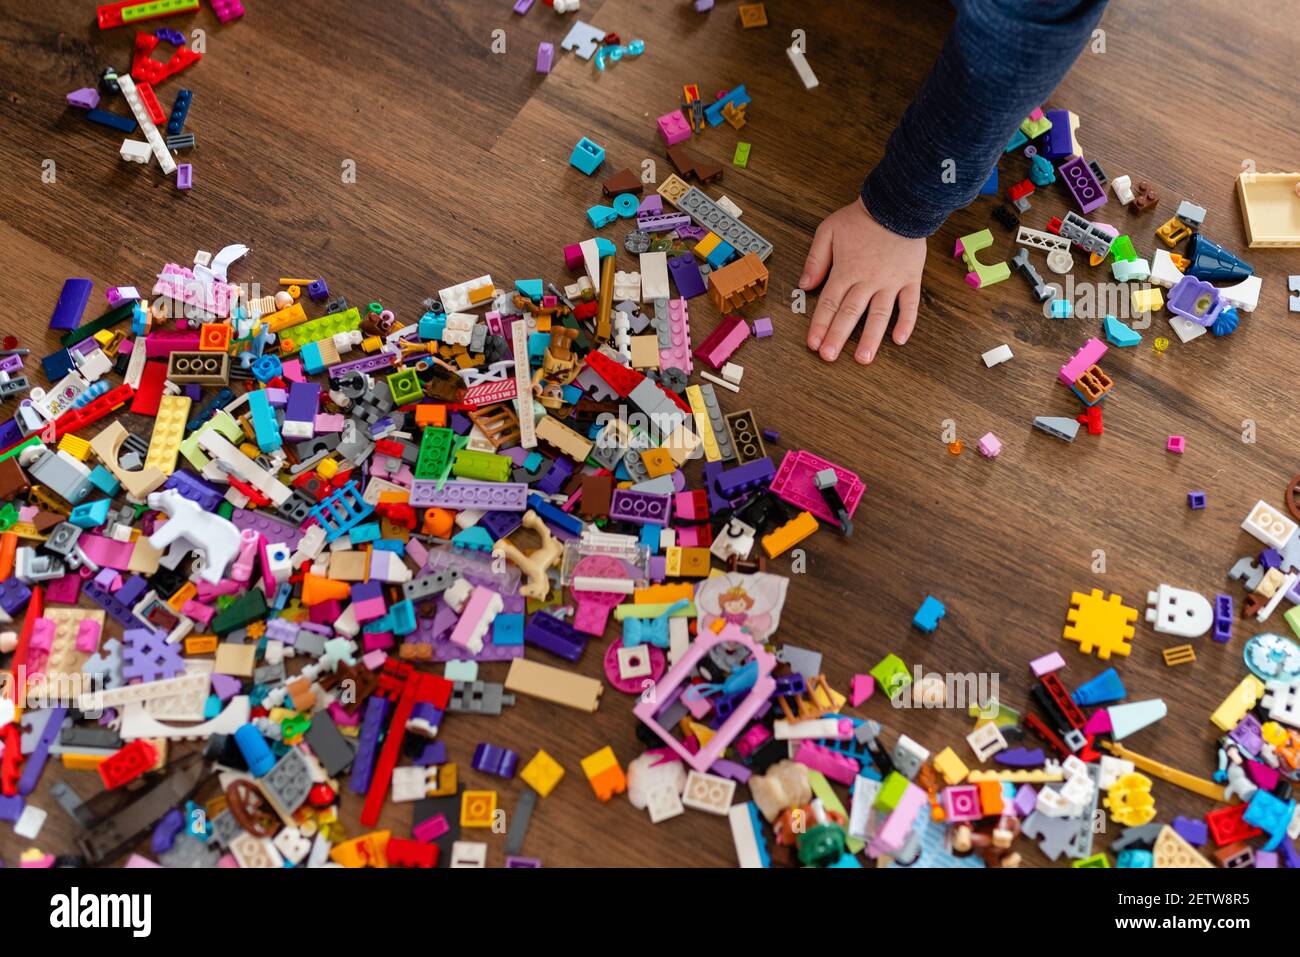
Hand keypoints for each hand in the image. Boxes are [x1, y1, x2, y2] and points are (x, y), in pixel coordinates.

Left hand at [800, 198, 926, 362]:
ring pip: (879, 314)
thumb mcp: (828, 231)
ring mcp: (890, 282)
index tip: (813, 344)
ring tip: (863, 358)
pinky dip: (906, 322)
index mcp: (846, 271)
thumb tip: (804, 285)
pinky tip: (899, 339)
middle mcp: (867, 280)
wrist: (897, 203)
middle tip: (829, 357)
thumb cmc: (861, 218)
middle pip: (850, 313)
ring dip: (871, 338)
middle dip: (838, 336)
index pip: (830, 303)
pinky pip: (910, 304)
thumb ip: (816, 260)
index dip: (820, 325)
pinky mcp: (910, 279)